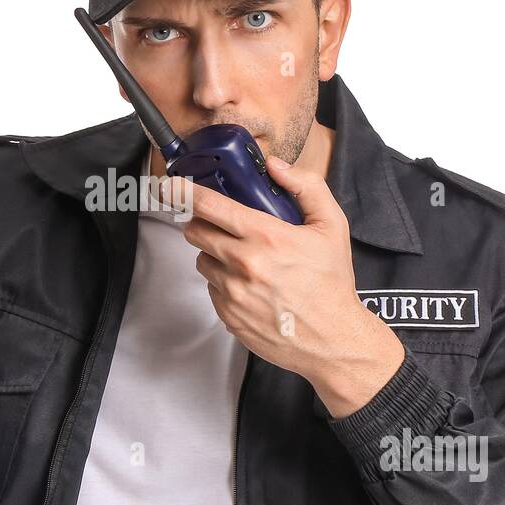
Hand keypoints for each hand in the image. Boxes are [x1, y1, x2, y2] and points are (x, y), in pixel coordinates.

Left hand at [170, 154, 405, 418]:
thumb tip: (275, 166)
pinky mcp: (228, 315)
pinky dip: (223, 281)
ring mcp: (232, 292)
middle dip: (202, 223)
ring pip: (203, 260)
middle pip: (196, 232)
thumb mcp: (332, 225)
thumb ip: (306, 186)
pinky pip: (211, 288)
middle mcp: (244, 264)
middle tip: (221, 225)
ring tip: (244, 259)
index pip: (211, 206)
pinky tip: (250, 284)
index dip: (185, 192)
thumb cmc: (331, 284)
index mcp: (266, 237)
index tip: (171, 185)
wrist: (332, 339)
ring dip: (215, 254)